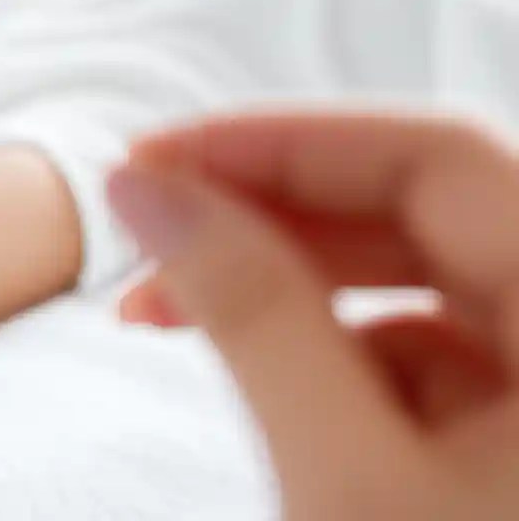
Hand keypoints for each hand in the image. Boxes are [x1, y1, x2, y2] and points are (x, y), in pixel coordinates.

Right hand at [106, 113, 518, 518]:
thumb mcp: (348, 478)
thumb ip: (255, 318)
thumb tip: (148, 190)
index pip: (438, 157)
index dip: (283, 142)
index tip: (153, 159)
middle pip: (416, 211)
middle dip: (260, 214)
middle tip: (141, 226)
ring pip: (407, 282)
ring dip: (275, 285)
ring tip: (157, 310)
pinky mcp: (513, 436)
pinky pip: (412, 353)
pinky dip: (317, 352)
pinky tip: (261, 386)